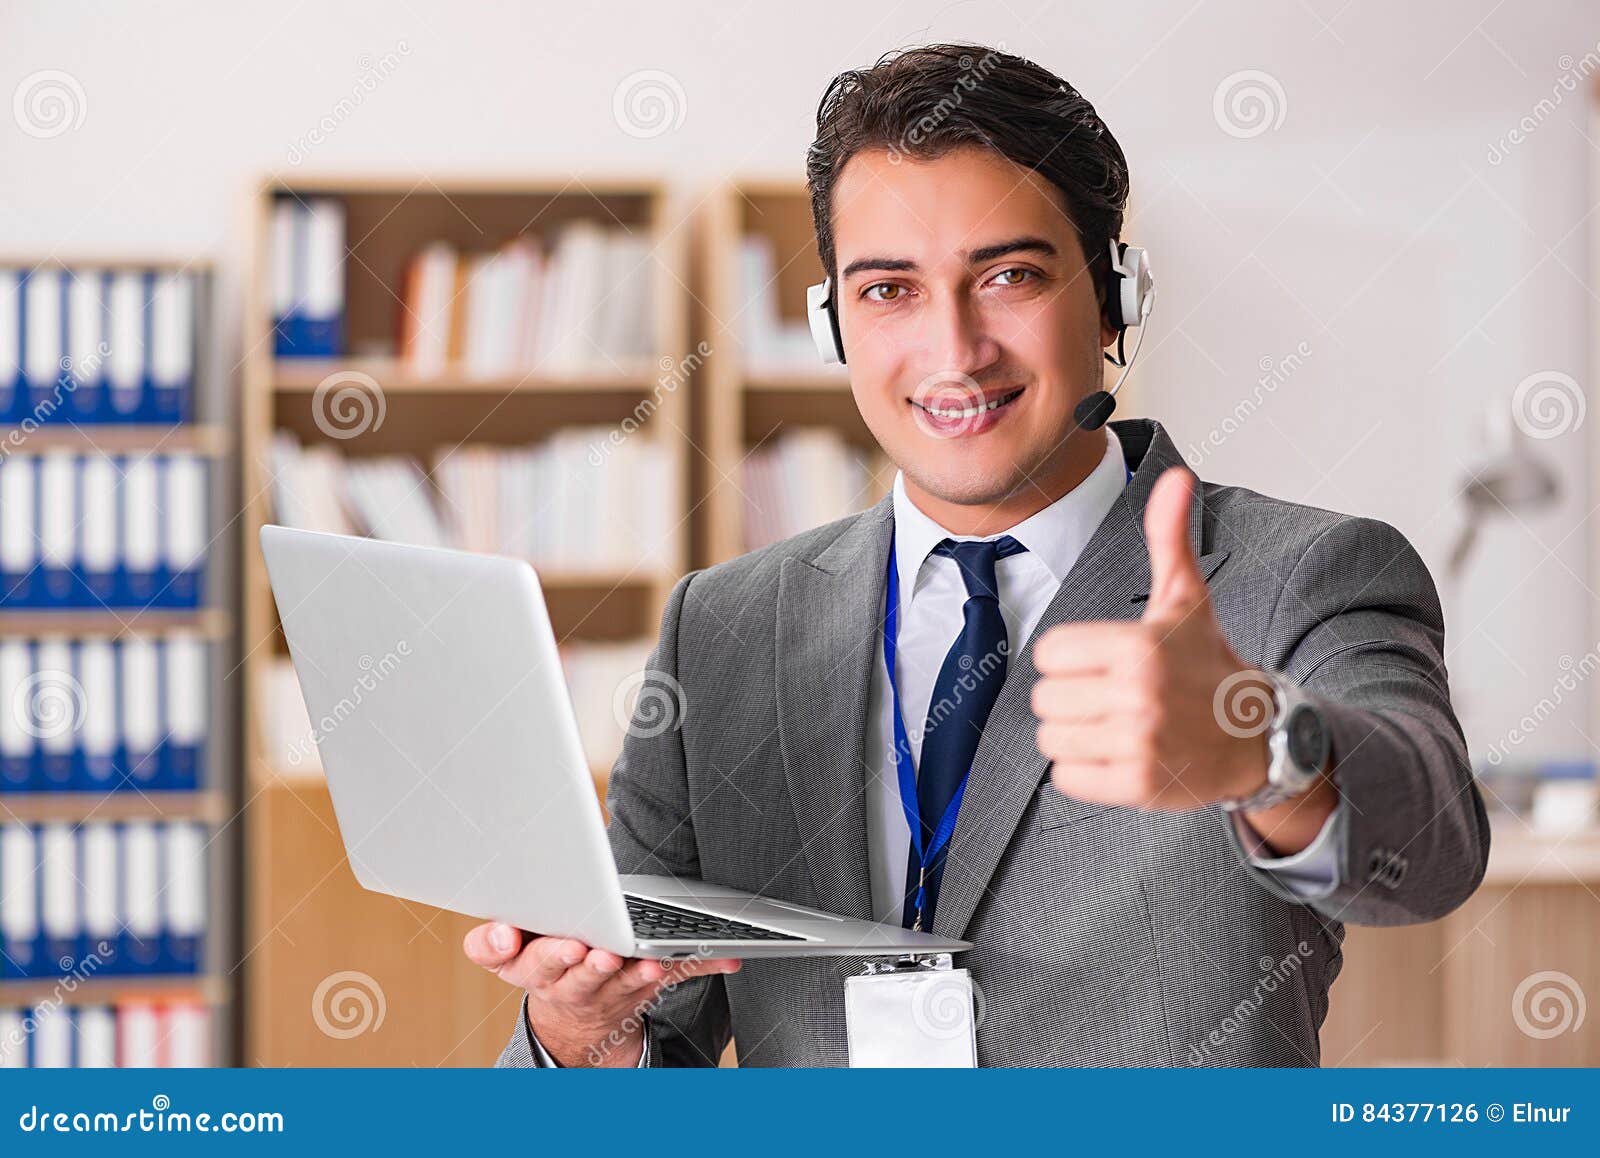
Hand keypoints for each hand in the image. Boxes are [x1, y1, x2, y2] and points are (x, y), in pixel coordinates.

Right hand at [463, 922, 740, 1066]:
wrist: (571, 1022)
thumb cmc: (543, 964)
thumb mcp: (508, 954)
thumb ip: (493, 943)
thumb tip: (501, 933)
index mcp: (527, 965)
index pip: (517, 959)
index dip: (522, 950)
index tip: (534, 940)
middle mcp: (563, 982)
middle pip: (569, 975)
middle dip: (582, 963)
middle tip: (595, 952)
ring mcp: (605, 991)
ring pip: (619, 984)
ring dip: (635, 974)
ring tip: (648, 965)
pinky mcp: (643, 991)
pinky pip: (674, 975)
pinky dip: (701, 964)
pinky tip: (726, 958)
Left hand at [1030, 467, 1272, 810]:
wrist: (1256, 735)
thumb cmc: (1207, 663)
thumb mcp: (1186, 599)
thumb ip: (1168, 538)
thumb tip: (1176, 477)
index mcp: (1138, 645)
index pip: (1049, 653)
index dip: (1069, 659)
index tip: (1102, 663)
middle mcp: (1138, 695)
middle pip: (1044, 699)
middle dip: (1070, 699)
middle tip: (1110, 698)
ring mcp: (1138, 744)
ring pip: (1051, 740)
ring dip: (1075, 736)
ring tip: (1114, 726)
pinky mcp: (1138, 786)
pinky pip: (1067, 780)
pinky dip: (1084, 773)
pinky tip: (1118, 756)